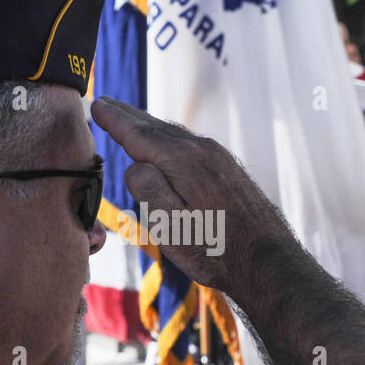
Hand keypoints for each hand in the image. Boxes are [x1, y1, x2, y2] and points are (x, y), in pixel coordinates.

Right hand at [90, 97, 294, 296]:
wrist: (268, 261)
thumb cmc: (216, 250)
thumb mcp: (170, 227)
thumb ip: (147, 190)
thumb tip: (135, 166)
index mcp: (183, 161)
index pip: (139, 134)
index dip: (115, 120)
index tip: (96, 105)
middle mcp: (203, 151)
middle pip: (156, 128)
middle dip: (129, 116)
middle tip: (106, 102)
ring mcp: (219, 158)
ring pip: (174, 135)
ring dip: (149, 125)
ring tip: (130, 118)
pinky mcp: (229, 170)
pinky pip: (190, 145)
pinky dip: (169, 138)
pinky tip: (166, 145)